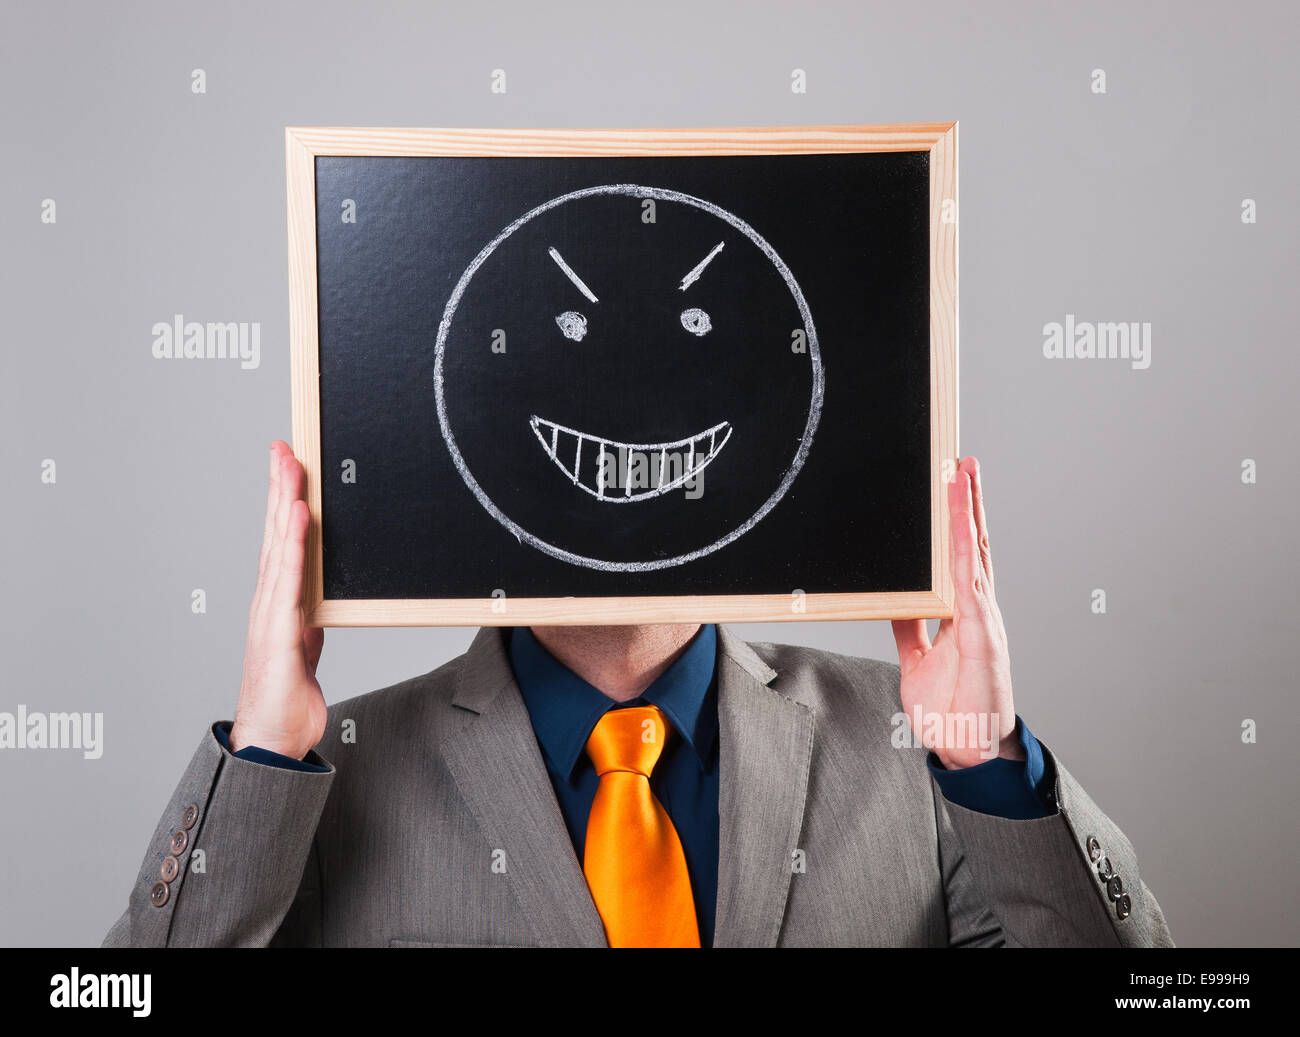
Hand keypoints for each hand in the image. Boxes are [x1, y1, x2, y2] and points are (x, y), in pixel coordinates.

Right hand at [229, 441, 326, 759]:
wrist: (273, 741)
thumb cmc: (285, 700)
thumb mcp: (306, 650)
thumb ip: (308, 624)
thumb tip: (316, 606)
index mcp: (279, 602)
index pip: (283, 541)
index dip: (284, 501)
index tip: (289, 464)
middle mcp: (270, 601)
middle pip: (277, 533)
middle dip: (281, 488)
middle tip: (285, 446)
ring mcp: (271, 613)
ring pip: (280, 547)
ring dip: (286, 503)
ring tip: (291, 467)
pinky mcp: (279, 632)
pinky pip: (290, 580)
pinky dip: (296, 546)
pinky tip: (301, 518)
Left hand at [891, 456, 1020, 768]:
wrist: (969, 746)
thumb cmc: (952, 709)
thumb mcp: (918, 660)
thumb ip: (911, 629)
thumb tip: (897, 604)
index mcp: (962, 614)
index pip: (960, 557)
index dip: (957, 521)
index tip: (952, 486)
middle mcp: (976, 609)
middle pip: (971, 545)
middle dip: (967, 503)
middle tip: (962, 462)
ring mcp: (982, 618)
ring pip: (972, 554)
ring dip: (966, 513)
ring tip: (962, 475)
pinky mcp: (979, 633)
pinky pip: (968, 583)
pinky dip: (962, 552)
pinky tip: (958, 524)